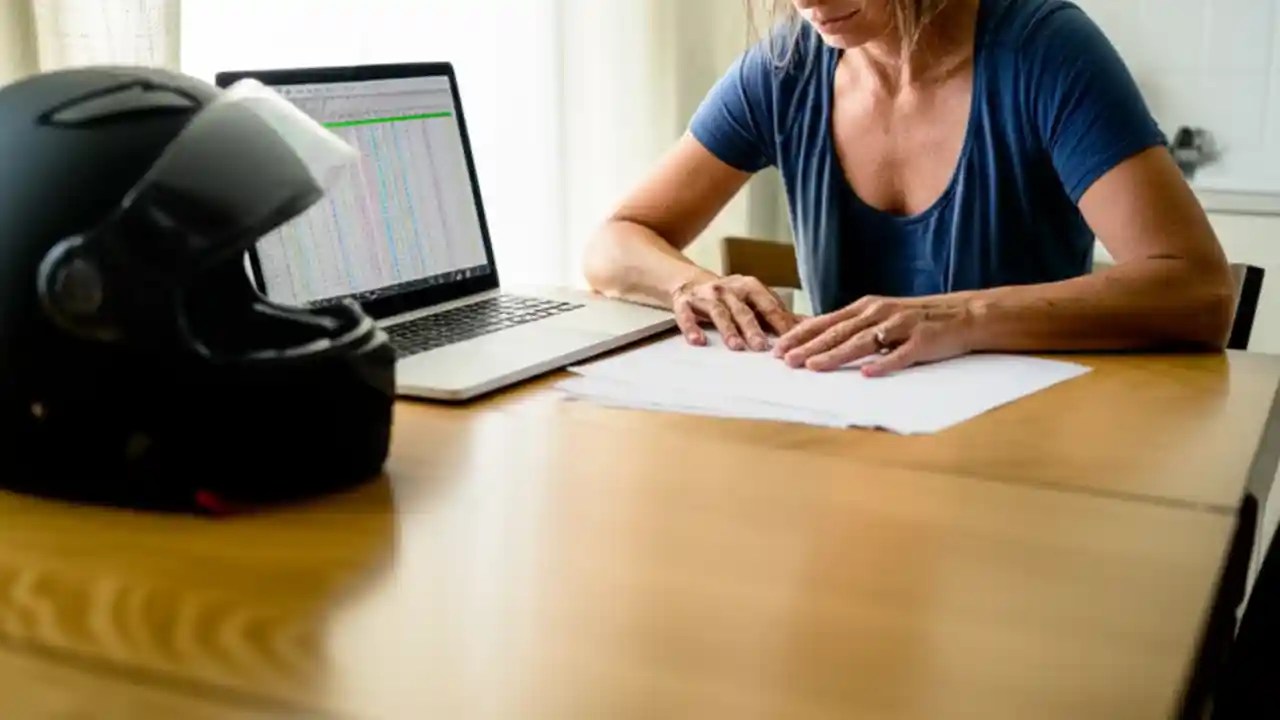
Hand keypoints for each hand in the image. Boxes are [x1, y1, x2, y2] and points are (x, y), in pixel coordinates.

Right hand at [671, 274, 799, 350]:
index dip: (780, 323)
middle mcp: (729, 289)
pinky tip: (697, 341)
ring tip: (736, 347)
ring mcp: (706, 296)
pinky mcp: (684, 303)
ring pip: (719, 313)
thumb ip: (778, 313)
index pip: (769, 306)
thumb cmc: (730, 297)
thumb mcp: (754, 300)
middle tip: (763, 348)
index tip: (792, 340)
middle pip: (744, 310)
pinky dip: (691, 327)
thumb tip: (811, 325)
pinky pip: (687, 315)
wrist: (690, 282)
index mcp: (750, 287)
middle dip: (754, 328)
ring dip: (728, 330)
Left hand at [772, 295, 975, 375]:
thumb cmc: (916, 319)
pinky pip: (901, 355)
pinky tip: (867, 374)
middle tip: (786, 360)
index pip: (826, 322)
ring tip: (813, 367)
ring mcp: (901, 326)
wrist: (963, 314)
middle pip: (838, 332)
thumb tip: (817, 340)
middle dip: (809, 347)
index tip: (778, 348)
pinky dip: (884, 364)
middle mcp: (879, 313)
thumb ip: (852, 327)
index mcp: (866, 308)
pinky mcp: (922, 341)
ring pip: (862, 342)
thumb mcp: (880, 317)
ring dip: (836, 355)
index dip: (801, 335)